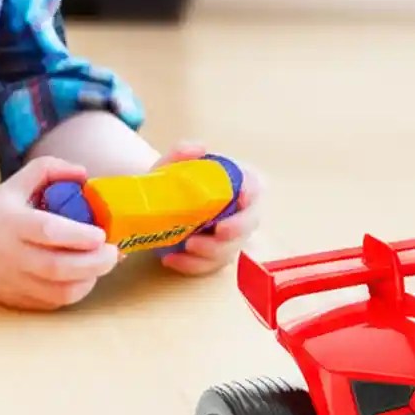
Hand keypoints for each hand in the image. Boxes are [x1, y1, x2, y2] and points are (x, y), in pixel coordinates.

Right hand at [0, 157, 119, 310]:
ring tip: (100, 264)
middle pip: (58, 268)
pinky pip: (52, 303)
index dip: (79, 235)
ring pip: (59, 292)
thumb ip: (50, 169)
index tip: (101, 234)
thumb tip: (83, 174)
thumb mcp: (18, 182)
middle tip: (113, 253)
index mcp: (12, 223)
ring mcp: (12, 281)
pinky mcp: (15, 299)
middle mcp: (11, 255)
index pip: (48, 231)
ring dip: (89, 280)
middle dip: (95, 263)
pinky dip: (74, 292)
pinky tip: (83, 277)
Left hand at [154, 141, 265, 275]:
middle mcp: (239, 213)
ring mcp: (228, 239)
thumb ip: (183, 152)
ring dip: (211, 251)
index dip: (251, 193)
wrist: (159, 204)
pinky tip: (172, 259)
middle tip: (219, 231)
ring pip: (230, 250)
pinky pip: (208, 266)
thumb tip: (198, 149)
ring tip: (188, 246)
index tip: (240, 197)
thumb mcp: (174, 163)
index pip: (254, 187)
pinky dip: (190, 265)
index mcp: (237, 184)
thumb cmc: (175, 182)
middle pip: (249, 224)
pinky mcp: (212, 257)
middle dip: (236, 230)